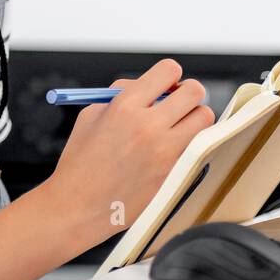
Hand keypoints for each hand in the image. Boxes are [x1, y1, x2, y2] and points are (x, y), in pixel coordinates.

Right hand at [46, 58, 215, 248]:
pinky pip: (196, 148)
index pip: (169, 71)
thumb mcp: (91, 116)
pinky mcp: (173, 175)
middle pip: (195, 92)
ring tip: (176, 128)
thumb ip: (123, 95)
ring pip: (204, 119)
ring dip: (193, 119)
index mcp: (125, 106)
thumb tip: (152, 86)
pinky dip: (188, 146)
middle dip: (188, 94)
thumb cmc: (80, 162)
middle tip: (179, 103)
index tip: (167, 85)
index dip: (170, 76)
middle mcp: (149, 126)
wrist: (76, 208)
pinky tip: (169, 153)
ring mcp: (165, 153)